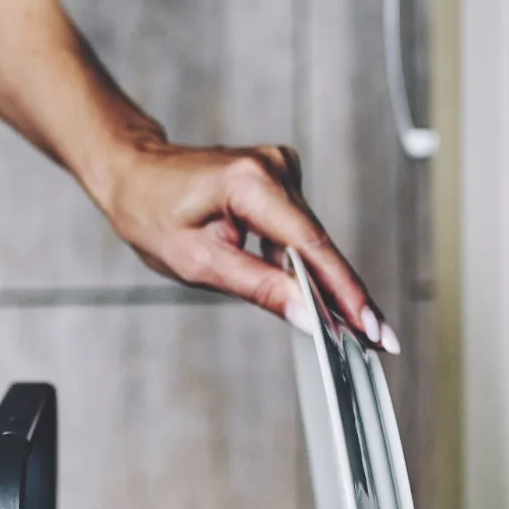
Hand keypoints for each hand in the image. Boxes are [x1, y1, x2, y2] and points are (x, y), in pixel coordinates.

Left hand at [103, 137, 398, 351]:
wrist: (133, 174)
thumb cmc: (152, 213)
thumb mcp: (200, 263)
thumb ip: (259, 288)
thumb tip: (309, 315)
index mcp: (252, 183)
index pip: (312, 246)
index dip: (346, 292)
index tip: (373, 328)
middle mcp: (273, 167)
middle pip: (318, 244)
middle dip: (343, 296)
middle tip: (375, 341)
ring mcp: (279, 168)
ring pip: (310, 240)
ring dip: (321, 282)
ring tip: (347, 328)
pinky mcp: (278, 177)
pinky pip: (298, 230)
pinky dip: (302, 262)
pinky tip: (308, 294)